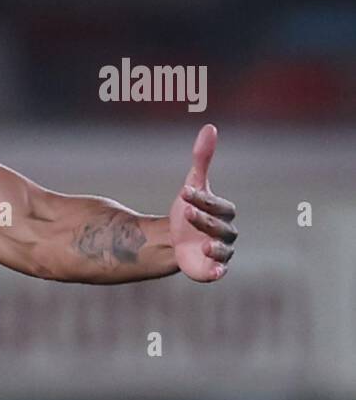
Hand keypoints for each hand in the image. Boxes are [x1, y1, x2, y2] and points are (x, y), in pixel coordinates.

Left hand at [168, 124, 236, 282]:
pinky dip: (217, 272)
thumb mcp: (193, 185)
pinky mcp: (210, 269)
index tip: (183, 193)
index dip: (203, 200)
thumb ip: (202, 160)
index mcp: (224, 213)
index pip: (219, 206)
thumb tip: (210, 127)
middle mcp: (226, 233)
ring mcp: (219, 252)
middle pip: (220, 227)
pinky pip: (218, 272)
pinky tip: (214, 272)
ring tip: (204, 245)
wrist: (173, 241)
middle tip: (185, 213)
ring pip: (222, 251)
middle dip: (204, 220)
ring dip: (215, 248)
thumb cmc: (188, 211)